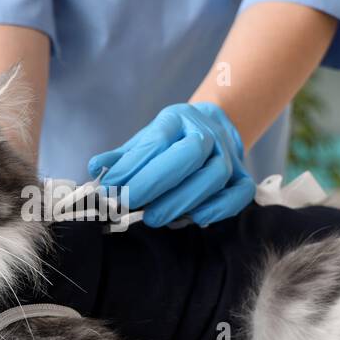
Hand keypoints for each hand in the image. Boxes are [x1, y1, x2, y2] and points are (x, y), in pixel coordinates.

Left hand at [87, 102, 255, 226]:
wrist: (213, 128)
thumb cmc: (170, 142)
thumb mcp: (144, 141)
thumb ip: (122, 157)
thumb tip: (96, 168)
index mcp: (177, 120)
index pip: (157, 141)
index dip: (133, 167)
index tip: (110, 188)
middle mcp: (207, 133)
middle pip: (190, 154)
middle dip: (156, 182)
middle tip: (129, 205)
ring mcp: (229, 155)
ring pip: (214, 176)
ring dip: (182, 200)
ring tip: (155, 217)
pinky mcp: (243, 178)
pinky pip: (238, 194)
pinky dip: (218, 209)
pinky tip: (194, 219)